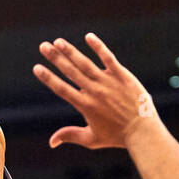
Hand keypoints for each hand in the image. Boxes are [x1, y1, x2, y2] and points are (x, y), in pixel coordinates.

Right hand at [33, 33, 156, 149]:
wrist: (142, 131)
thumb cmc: (116, 136)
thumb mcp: (91, 139)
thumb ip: (70, 135)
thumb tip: (51, 142)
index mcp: (85, 105)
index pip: (61, 88)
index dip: (48, 77)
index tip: (36, 68)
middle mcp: (94, 91)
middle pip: (70, 71)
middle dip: (55, 58)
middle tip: (43, 46)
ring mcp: (108, 82)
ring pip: (85, 63)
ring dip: (71, 51)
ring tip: (58, 41)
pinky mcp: (122, 76)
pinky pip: (108, 58)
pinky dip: (98, 47)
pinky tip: (89, 37)